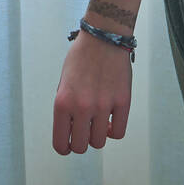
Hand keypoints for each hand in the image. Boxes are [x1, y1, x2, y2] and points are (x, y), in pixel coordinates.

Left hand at [52, 27, 132, 153]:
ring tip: (99, 122)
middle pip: (81, 147)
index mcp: (63, 102)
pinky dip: (114, 130)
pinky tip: (111, 119)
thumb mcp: (63, 82)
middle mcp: (82, 107)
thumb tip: (72, 131)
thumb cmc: (81, 57)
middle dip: (82, 142)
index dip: (64, 148)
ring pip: (100, 141)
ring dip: (98, 135)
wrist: (104, 36)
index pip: (61, 143)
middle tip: (84, 131)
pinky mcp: (123, 101)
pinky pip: (118, 132)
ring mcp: (104, 105)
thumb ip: (66, 107)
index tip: (68, 145)